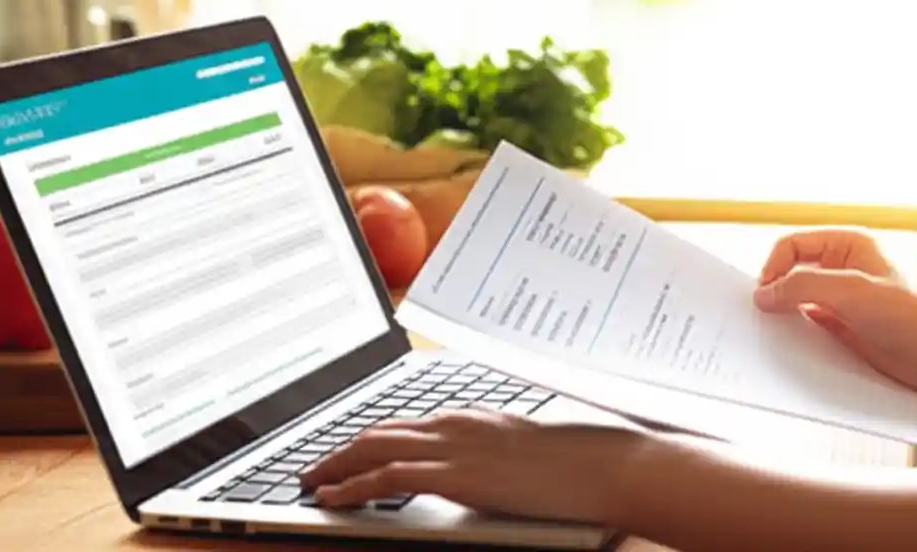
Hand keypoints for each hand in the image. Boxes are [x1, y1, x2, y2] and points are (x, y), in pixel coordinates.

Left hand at [299, 410, 654, 520]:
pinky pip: (385, 478)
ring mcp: (453, 447)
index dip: (369, 437)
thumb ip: (499, 453)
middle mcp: (455, 423)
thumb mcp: (531, 450)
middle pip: (379, 430)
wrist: (605, 465)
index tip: (348, 450)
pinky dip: (350, 486)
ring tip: (310, 483)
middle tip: (314, 467)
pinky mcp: (454, 475)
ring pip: (371, 448)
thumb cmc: (582, 460)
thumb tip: (489, 467)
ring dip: (334, 466)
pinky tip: (331, 500)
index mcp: (473, 416)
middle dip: (340, 449)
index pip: (405, 422)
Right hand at [753, 227, 916, 395]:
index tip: (765, 292)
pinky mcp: (840, 322)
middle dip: (775, 286)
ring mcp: (840, 296)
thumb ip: (803, 286)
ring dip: (783, 308)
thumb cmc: (909, 319)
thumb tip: (765, 293)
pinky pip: (804, 319)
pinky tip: (789, 338)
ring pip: (795, 295)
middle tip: (763, 309)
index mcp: (848, 244)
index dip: (774, 265)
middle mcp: (842, 267)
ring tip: (774, 324)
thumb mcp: (850, 292)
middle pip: (791, 268)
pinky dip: (792, 326)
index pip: (793, 244)